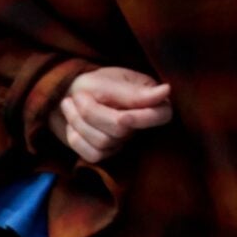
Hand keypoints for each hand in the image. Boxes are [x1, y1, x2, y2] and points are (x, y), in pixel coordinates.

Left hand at [56, 67, 172, 164]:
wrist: (70, 93)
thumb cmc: (95, 82)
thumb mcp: (112, 82)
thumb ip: (134, 93)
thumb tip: (167, 91)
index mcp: (150, 101)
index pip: (161, 116)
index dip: (143, 119)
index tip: (125, 117)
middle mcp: (140, 124)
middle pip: (121, 130)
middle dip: (93, 113)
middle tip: (78, 95)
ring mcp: (123, 141)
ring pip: (103, 143)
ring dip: (79, 122)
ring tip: (70, 103)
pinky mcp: (106, 153)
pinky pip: (92, 155)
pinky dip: (76, 137)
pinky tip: (72, 124)